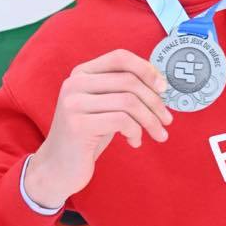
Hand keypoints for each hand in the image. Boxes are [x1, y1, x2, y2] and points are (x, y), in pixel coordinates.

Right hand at [24, 49, 172, 206]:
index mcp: (81, 73)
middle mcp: (75, 83)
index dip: (146, 69)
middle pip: (129, 80)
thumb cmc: (88, 136)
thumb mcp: (104, 107)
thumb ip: (122, 91)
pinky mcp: (78, 125)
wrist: (57, 168)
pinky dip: (136, 132)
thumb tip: (160, 83)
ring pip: (129, 102)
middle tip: (167, 120)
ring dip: (150, 120)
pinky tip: (134, 142)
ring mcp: (74, 103)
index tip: (163, 88)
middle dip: (155, 101)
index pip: (120, 57)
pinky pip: (122, 121)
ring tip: (158, 134)